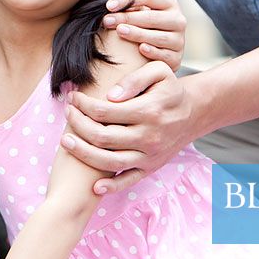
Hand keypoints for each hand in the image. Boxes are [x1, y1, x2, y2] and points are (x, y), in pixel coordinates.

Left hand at [60, 60, 193, 194]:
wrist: (192, 113)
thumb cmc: (169, 89)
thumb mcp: (159, 71)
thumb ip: (134, 78)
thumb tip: (111, 96)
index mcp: (149, 111)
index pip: (104, 111)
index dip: (83, 105)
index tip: (73, 98)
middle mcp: (149, 136)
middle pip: (102, 136)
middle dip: (78, 124)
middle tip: (67, 113)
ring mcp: (150, 155)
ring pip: (110, 161)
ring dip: (83, 153)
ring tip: (66, 141)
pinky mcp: (151, 168)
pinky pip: (129, 181)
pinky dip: (111, 186)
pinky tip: (95, 186)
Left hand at [100, 0, 185, 70]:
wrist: (161, 51)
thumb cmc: (146, 26)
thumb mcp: (141, 12)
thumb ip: (130, 7)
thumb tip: (110, 6)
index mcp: (169, 3)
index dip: (127, 0)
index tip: (109, 6)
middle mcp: (178, 20)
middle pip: (152, 17)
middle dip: (128, 18)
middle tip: (108, 21)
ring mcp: (179, 40)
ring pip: (158, 36)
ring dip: (137, 33)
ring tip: (120, 31)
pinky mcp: (176, 58)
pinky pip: (164, 54)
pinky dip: (152, 51)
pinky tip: (140, 48)